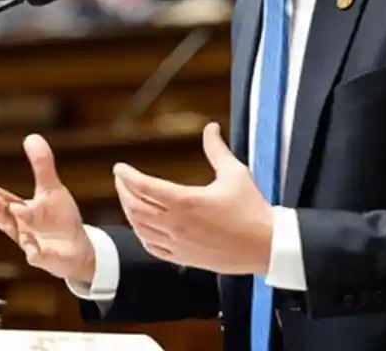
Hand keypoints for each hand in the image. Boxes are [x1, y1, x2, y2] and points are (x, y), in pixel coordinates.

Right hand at [0, 134, 95, 283]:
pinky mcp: (46, 259)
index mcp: (22, 212)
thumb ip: (42, 165)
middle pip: (7, 220)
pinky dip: (35, 253)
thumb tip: (31, 137)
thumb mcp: (51, 189)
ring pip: (21, 238)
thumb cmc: (59, 219)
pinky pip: (39, 258)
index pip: (5, 201)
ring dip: (17, 228)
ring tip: (17, 211)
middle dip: (0, 210)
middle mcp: (23, 229)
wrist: (75, 250)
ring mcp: (33, 245)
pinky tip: (34, 248)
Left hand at [114, 122, 272, 274]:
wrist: (265, 245)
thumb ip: (217, 149)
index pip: (145, 186)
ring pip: (140, 228)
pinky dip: (142, 234)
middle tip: (121, 179)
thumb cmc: (252, 209)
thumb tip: (210, 127)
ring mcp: (178, 244)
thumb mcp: (235, 173)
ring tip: (128, 198)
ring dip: (129, 211)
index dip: (128, 175)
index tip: (119, 167)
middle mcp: (177, 224)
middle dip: (123, 191)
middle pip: (136, 207)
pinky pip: (152, 247)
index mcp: (187, 201)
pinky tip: (142, 226)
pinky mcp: (184, 258)